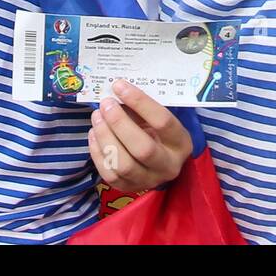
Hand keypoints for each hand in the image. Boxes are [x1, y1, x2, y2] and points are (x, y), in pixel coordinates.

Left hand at [88, 79, 193, 193]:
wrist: (159, 162)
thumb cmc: (157, 132)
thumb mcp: (157, 119)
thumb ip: (141, 108)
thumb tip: (116, 91)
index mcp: (181, 143)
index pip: (162, 122)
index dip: (140, 102)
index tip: (120, 86)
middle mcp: (168, 166)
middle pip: (142, 148)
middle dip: (119, 123)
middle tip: (106, 104)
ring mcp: (148, 181)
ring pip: (123, 164)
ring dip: (106, 137)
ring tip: (97, 116)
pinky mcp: (128, 189)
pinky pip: (109, 173)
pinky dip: (97, 152)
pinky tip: (94, 133)